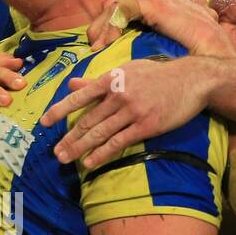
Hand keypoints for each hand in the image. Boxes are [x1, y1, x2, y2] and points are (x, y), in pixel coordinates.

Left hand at [42, 56, 212, 168]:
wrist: (191, 80)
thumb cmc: (157, 75)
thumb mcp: (126, 71)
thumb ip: (98, 80)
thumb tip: (71, 83)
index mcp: (111, 78)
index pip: (79, 96)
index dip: (59, 110)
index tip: (44, 123)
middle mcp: (119, 94)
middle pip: (87, 121)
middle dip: (69, 138)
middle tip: (56, 153)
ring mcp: (132, 111)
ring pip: (100, 133)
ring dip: (80, 149)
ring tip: (65, 159)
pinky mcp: (146, 126)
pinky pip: (118, 143)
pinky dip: (102, 154)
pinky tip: (90, 163)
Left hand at [88, 0, 235, 56]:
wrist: (216, 56)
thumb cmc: (205, 51)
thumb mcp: (189, 34)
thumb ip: (189, 15)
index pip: (129, 3)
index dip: (114, 21)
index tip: (104, 43)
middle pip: (118, 2)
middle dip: (103, 23)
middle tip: (95, 45)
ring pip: (116, 5)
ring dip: (103, 26)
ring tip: (97, 47)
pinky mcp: (154, 3)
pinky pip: (121, 9)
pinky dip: (111, 25)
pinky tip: (107, 43)